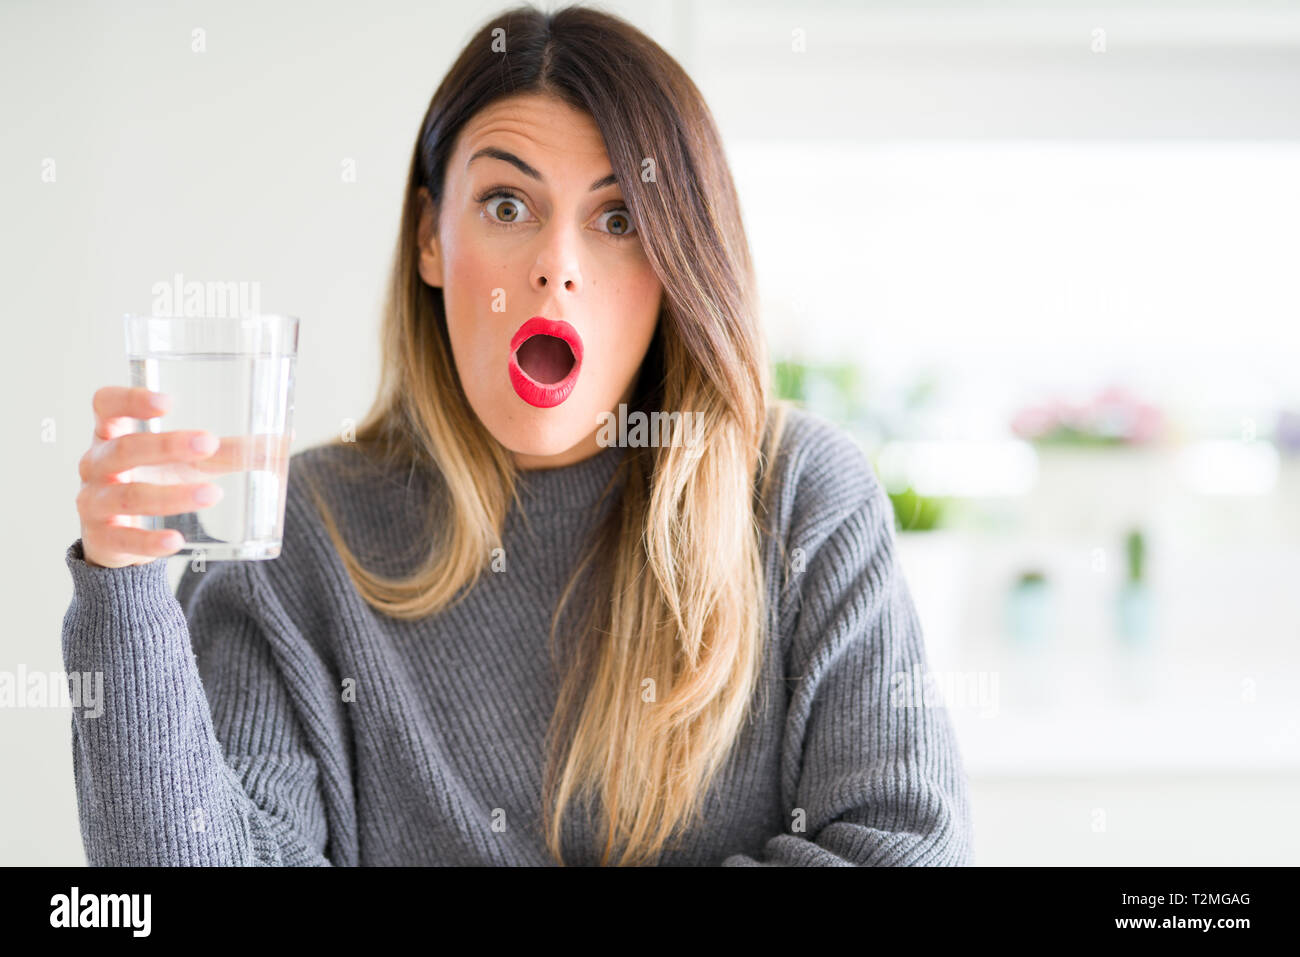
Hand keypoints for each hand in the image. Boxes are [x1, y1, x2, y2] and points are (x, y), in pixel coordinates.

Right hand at [76, 386, 236, 568]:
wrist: (122, 538)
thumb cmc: (155, 481)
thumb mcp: (188, 463)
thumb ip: (229, 452)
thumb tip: (284, 440)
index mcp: (111, 434)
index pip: (105, 405)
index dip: (129, 399)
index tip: (167, 402)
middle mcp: (96, 464)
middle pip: (123, 449)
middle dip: (165, 446)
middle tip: (208, 443)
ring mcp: (94, 501)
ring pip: (129, 495)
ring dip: (172, 495)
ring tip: (214, 494)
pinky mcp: (102, 538)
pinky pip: (124, 539)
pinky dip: (151, 541)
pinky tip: (176, 540)